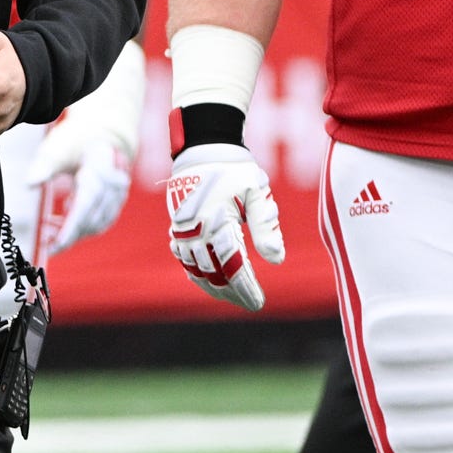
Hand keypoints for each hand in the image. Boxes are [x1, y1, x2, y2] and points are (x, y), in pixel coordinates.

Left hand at [22, 42, 142, 254]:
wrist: (100, 134)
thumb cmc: (75, 141)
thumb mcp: (56, 148)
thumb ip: (44, 167)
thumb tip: (29, 184)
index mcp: (98, 171)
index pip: (85, 206)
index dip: (70, 228)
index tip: (55, 245)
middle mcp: (112, 185)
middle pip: (91, 221)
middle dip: (67, 235)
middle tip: (43, 238)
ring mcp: (117, 195)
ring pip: (96, 225)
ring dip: (74, 232)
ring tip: (49, 227)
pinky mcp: (116, 202)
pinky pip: (101, 222)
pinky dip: (83, 226)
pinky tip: (66, 216)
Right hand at [166, 141, 282, 310]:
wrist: (203, 148)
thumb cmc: (235, 169)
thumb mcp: (257, 194)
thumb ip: (267, 227)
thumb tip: (276, 260)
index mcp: (218, 223)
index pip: (233, 267)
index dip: (245, 289)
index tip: (258, 303)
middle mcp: (196, 231)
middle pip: (214, 274)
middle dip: (233, 293)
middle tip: (250, 303)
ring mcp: (182, 230)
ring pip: (196, 270)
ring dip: (213, 287)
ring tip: (232, 296)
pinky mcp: (176, 227)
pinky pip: (183, 259)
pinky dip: (195, 273)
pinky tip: (208, 280)